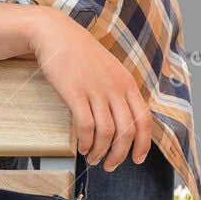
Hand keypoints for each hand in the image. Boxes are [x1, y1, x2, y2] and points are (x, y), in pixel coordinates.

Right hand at [29, 8, 152, 171]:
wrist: (56, 34)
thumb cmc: (80, 53)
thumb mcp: (109, 69)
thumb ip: (119, 91)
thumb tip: (122, 119)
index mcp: (128, 83)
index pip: (144, 120)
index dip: (143, 144)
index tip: (136, 159)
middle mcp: (116, 88)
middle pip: (127, 131)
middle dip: (120, 154)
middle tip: (110, 165)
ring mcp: (96, 91)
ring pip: (107, 132)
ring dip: (101, 151)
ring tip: (93, 158)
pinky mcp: (75, 93)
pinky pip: (86, 126)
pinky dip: (86, 141)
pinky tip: (82, 146)